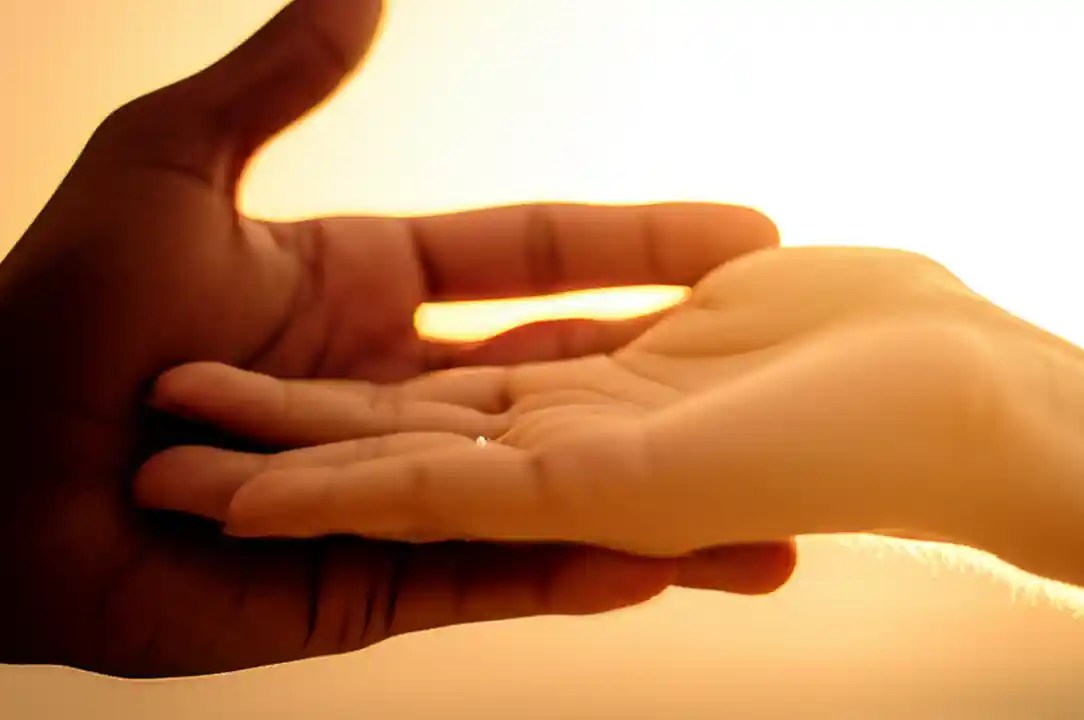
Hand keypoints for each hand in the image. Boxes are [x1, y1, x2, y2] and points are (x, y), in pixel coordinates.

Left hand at [0, 0, 794, 677]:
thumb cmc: (48, 315)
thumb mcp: (166, 171)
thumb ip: (275, 84)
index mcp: (371, 288)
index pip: (539, 259)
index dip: (644, 244)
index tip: (748, 234)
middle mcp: (402, 387)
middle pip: (573, 378)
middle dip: (687, 378)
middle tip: (800, 372)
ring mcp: (395, 487)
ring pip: (550, 488)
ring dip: (659, 501)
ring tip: (770, 512)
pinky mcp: (366, 579)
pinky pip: (487, 573)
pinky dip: (570, 571)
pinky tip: (660, 563)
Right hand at [138, 244, 1083, 688]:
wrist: (1010, 433)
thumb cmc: (920, 346)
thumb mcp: (758, 295)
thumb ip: (655, 271)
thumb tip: (622, 209)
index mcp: (590, 389)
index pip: (445, 391)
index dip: (349, 396)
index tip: (247, 380)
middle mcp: (570, 437)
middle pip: (407, 433)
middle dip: (295, 435)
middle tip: (174, 435)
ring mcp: (582, 468)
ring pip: (406, 470)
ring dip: (289, 471)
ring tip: (169, 476)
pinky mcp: (604, 486)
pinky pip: (457, 499)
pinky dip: (349, 499)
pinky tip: (243, 494)